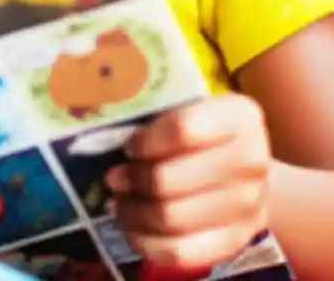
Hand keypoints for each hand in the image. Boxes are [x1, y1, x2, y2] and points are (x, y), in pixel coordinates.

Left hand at [106, 94, 270, 270]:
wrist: (245, 172)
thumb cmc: (201, 135)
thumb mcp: (184, 110)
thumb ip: (153, 119)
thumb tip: (110, 144)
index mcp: (240, 116)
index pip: (182, 130)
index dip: (145, 141)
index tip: (129, 147)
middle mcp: (252, 160)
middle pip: (168, 180)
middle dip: (132, 180)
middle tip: (115, 177)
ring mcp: (250, 204)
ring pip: (169, 217)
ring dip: (132, 211)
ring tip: (119, 201)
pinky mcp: (236, 241)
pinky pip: (179, 251)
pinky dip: (144, 242)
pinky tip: (131, 226)